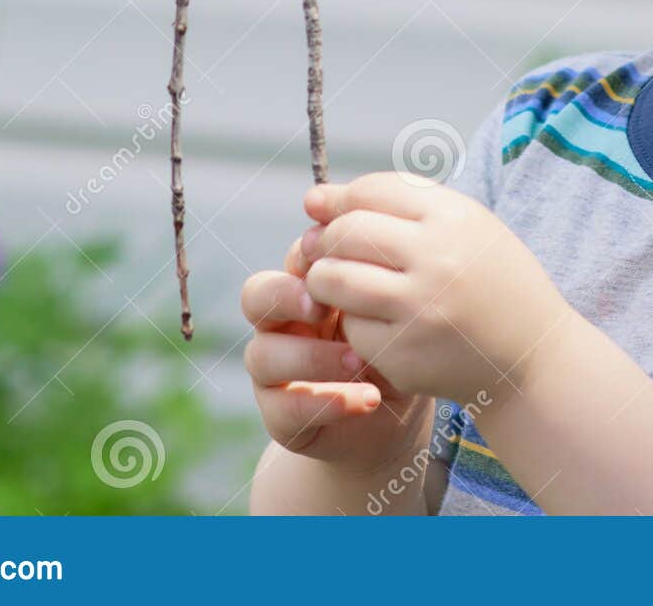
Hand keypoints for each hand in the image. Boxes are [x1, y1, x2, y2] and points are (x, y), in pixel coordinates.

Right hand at [241, 233, 432, 473]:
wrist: (397, 413)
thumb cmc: (395, 347)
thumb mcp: (392, 310)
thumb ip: (377, 279)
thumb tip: (378, 234)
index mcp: (308, 289)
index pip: (295, 258)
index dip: (312, 256)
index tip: (348, 260)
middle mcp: (281, 326)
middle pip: (256, 296)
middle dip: (285, 296)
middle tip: (322, 305)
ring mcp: (274, 373)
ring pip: (263, 355)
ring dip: (312, 356)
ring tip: (359, 361)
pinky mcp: (280, 418)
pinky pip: (284, 409)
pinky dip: (327, 403)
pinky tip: (368, 399)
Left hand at [300, 171, 575, 407]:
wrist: (531, 355)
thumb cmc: (489, 281)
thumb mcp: (465, 227)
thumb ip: (398, 206)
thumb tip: (314, 199)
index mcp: (454, 218)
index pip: (370, 190)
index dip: (337, 199)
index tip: (322, 210)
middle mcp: (436, 258)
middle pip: (346, 232)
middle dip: (324, 240)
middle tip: (324, 251)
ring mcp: (419, 308)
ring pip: (333, 279)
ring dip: (323, 279)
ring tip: (336, 284)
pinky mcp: (404, 351)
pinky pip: (350, 327)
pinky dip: (352, 323)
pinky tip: (375, 323)